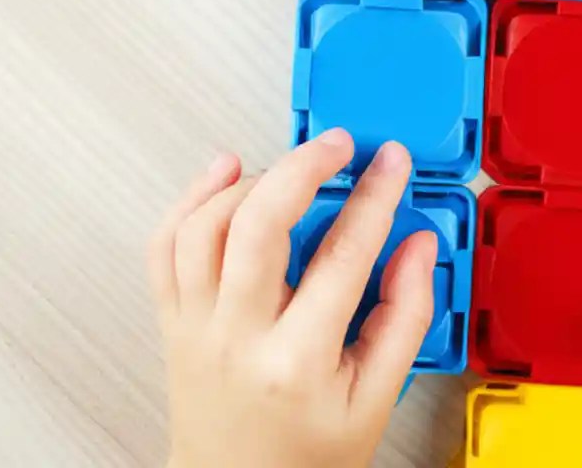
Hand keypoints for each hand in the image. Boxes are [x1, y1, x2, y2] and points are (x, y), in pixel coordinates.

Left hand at [149, 131, 437, 467]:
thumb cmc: (303, 457)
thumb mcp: (375, 399)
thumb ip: (402, 318)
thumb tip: (417, 249)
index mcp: (296, 361)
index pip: (342, 257)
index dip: (373, 198)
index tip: (391, 165)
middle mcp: (236, 337)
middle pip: (257, 225)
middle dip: (302, 167)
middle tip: (337, 145)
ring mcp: (196, 326)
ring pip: (203, 227)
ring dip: (246, 180)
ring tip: (286, 162)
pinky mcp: (173, 320)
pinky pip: (164, 246)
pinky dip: (189, 200)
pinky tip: (220, 176)